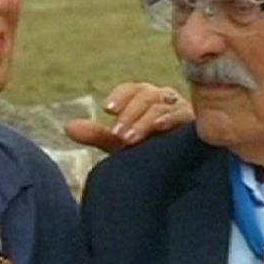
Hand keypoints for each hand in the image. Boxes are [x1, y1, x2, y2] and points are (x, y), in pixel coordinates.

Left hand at [65, 82, 193, 152]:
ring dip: (144, 120)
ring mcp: (182, 109)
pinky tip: (160, 127)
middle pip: (147, 95)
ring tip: (130, 138)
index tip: (107, 110)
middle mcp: (164, 99)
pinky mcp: (196, 122)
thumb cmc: (150, 152)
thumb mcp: (122, 144)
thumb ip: (98, 135)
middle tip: (118, 135)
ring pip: (162, 105)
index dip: (120, 96)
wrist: (179, 173)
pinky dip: (171, 119)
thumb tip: (67, 127)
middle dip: (130, 113)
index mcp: (146, 99)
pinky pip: (184, 115)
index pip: (132, 90)